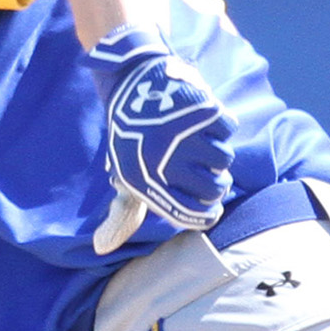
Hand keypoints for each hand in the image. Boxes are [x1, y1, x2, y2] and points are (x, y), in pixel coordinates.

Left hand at [86, 26, 236, 245]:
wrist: (130, 81)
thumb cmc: (131, 139)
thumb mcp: (124, 175)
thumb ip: (122, 214)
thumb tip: (101, 249)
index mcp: (143, 180)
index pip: (189, 214)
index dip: (205, 215)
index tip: (210, 208)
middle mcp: (162, 160)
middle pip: (213, 189)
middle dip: (215, 184)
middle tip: (209, 174)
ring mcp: (182, 133)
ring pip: (224, 159)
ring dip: (218, 154)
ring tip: (204, 145)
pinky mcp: (198, 108)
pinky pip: (228, 128)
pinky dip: (221, 126)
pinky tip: (206, 122)